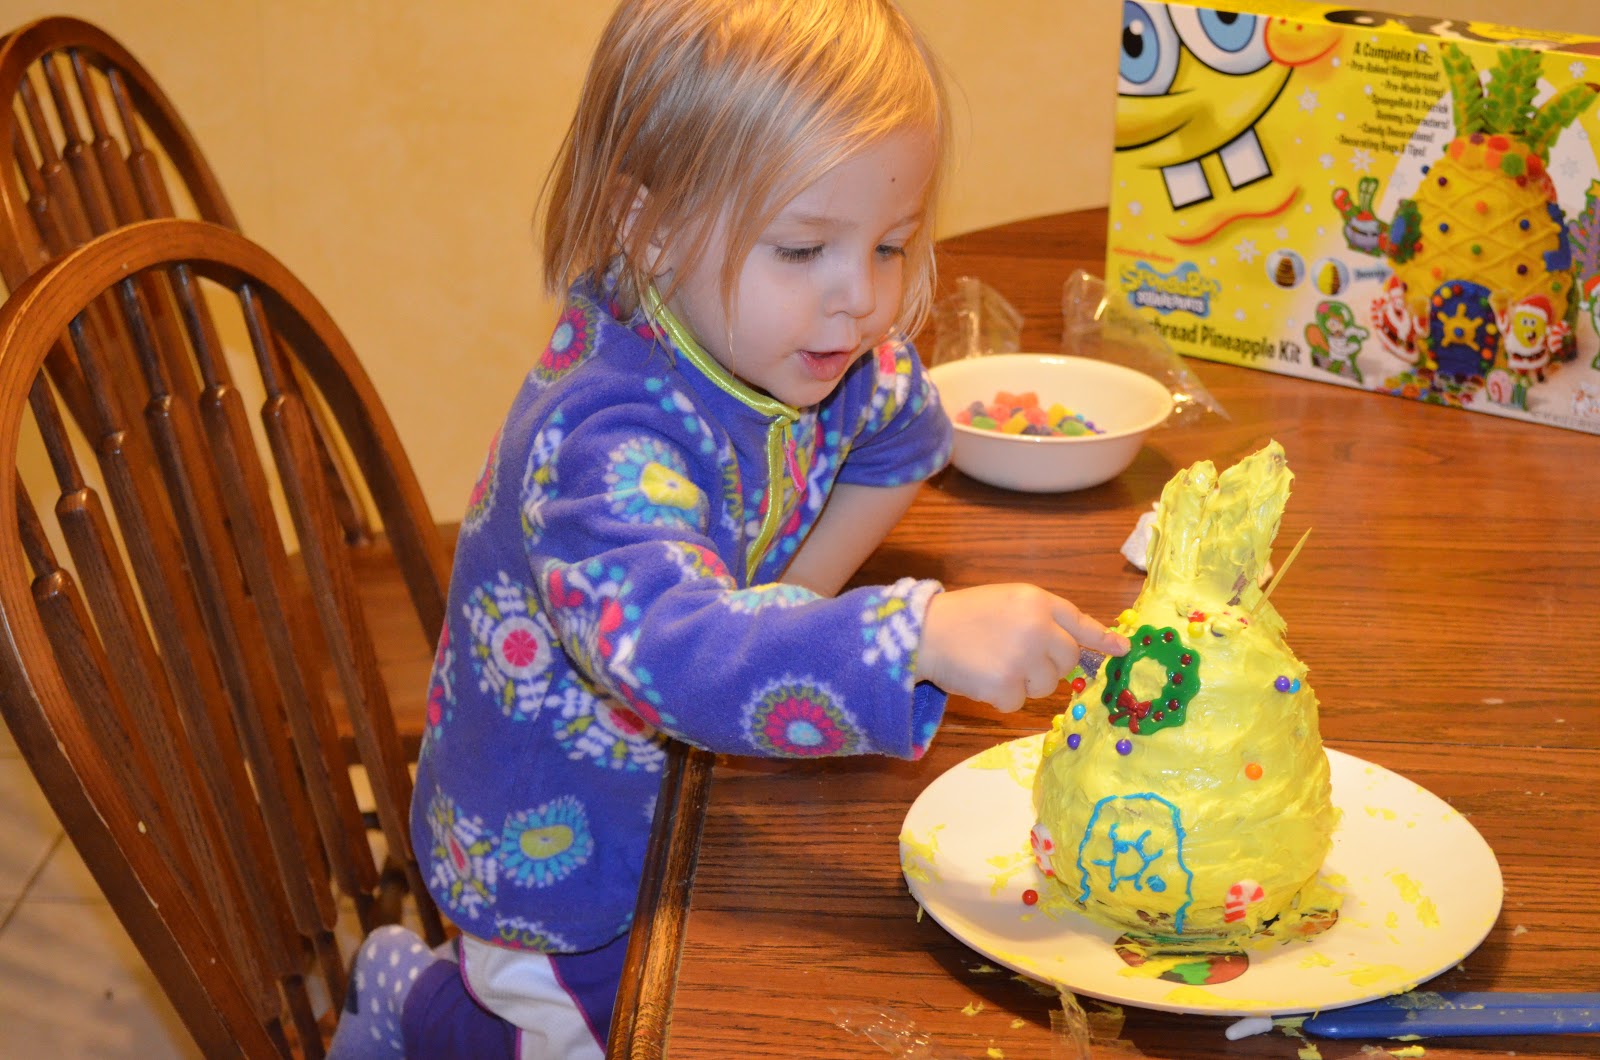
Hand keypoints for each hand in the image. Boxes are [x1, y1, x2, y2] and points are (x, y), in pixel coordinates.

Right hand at [916, 584, 1128, 713]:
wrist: (922, 632)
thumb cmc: (963, 617)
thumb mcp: (1007, 602)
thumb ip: (1042, 618)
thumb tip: (1078, 649)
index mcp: (1036, 601)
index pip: (1078, 621)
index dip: (1102, 637)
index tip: (1123, 650)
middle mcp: (1036, 627)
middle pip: (1067, 660)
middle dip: (1047, 665)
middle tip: (1014, 656)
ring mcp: (1022, 657)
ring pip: (1047, 685)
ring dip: (1024, 683)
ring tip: (993, 664)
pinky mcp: (1005, 685)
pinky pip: (1019, 703)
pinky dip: (1001, 698)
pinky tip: (981, 678)